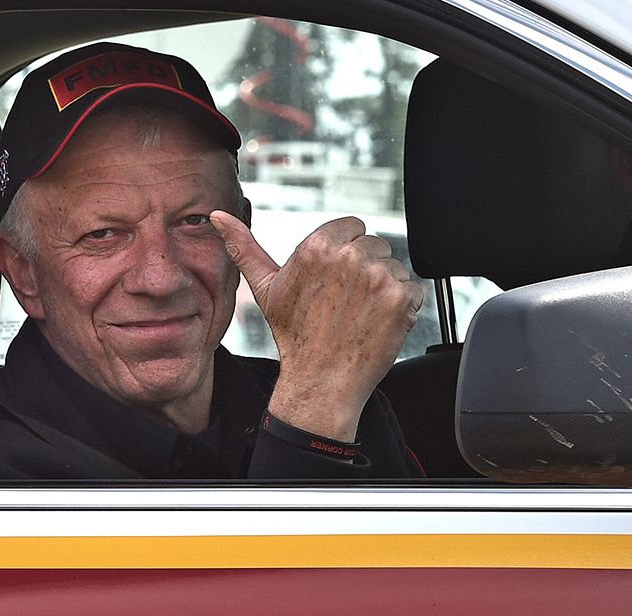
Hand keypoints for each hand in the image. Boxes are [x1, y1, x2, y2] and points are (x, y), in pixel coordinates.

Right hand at [210, 210, 422, 440]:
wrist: (321, 382)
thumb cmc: (294, 336)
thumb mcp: (265, 289)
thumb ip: (245, 247)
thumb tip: (217, 217)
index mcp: (317, 246)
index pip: (353, 227)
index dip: (347, 253)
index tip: (336, 282)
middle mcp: (349, 256)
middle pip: (376, 245)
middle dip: (366, 270)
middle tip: (346, 303)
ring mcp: (378, 277)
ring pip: (395, 267)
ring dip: (386, 288)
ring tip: (361, 315)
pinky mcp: (401, 299)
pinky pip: (414, 289)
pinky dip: (404, 307)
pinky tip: (379, 324)